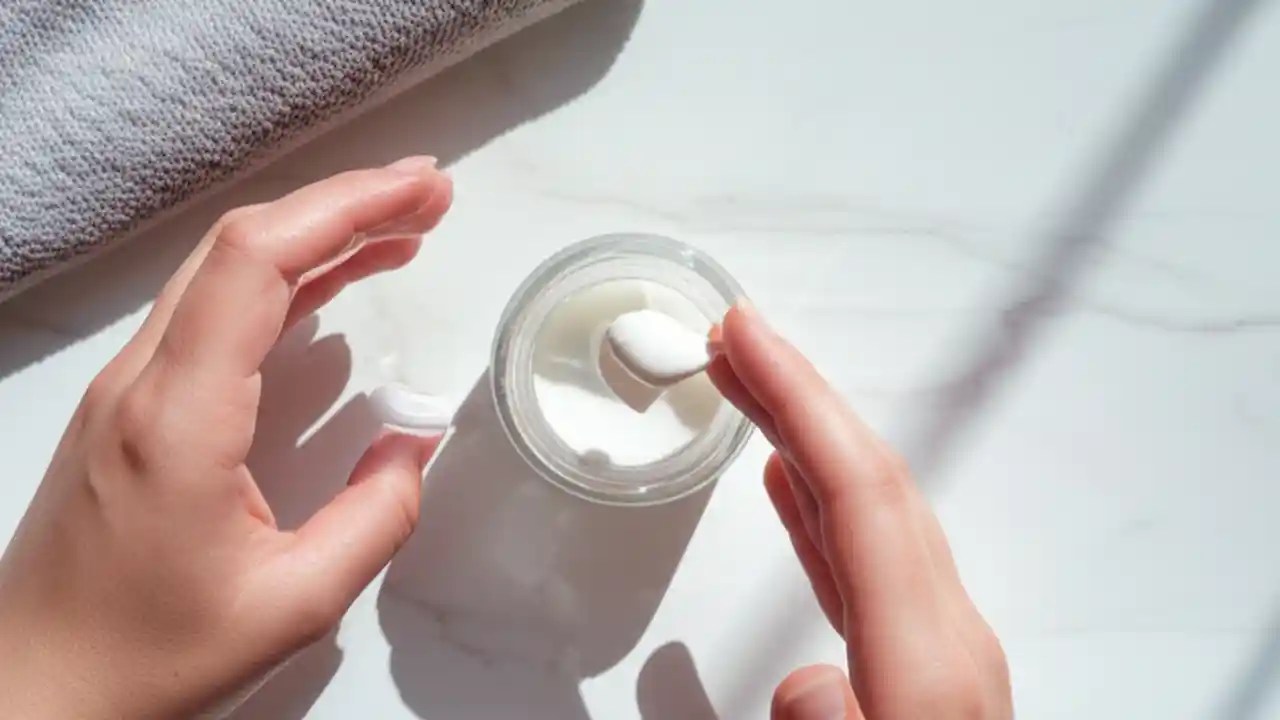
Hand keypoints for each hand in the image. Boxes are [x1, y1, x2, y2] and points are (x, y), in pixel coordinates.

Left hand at [0, 158, 451, 718]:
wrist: (34, 693)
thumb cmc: (147, 659)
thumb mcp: (292, 605)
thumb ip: (374, 518)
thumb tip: (415, 444)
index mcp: (179, 417)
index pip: (256, 262)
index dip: (345, 207)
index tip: (423, 192)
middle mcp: (142, 382)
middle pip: (240, 245)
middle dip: (343, 204)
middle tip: (431, 196)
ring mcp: (128, 389)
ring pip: (224, 272)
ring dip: (315, 236)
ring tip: (404, 229)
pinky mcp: (130, 408)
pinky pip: (211, 313)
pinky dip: (283, 282)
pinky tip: (334, 288)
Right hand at [709, 303, 1011, 719]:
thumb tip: (811, 681)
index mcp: (928, 660)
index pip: (861, 493)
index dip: (799, 400)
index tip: (745, 336)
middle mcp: (943, 635)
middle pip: (870, 478)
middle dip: (801, 393)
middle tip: (737, 336)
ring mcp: (936, 645)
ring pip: (867, 509)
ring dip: (804, 437)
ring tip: (748, 387)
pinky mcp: (918, 664)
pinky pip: (861, 556)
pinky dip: (818, 503)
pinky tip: (787, 481)